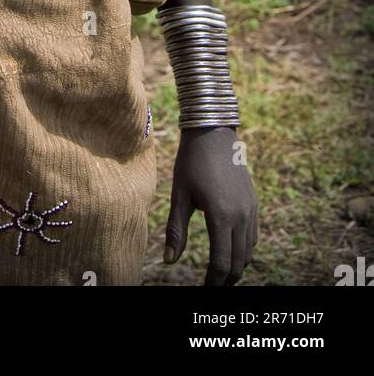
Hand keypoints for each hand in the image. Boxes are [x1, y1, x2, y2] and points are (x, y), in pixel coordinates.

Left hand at [165, 127, 258, 284]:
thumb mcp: (180, 194)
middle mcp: (242, 216)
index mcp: (221, 216)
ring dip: (236, 265)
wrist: (213, 132)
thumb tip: (168, 261)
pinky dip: (244, 249)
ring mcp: (251, 210)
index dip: (213, 282)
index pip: (221, 263)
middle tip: (212, 287)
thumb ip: (176, 230)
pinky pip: (253, 236)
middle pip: (238, 262)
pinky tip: (231, 249)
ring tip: (220, 274)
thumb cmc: (191, 161)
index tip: (205, 290)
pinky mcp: (254, 203)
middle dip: (226, 279)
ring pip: (249, 251)